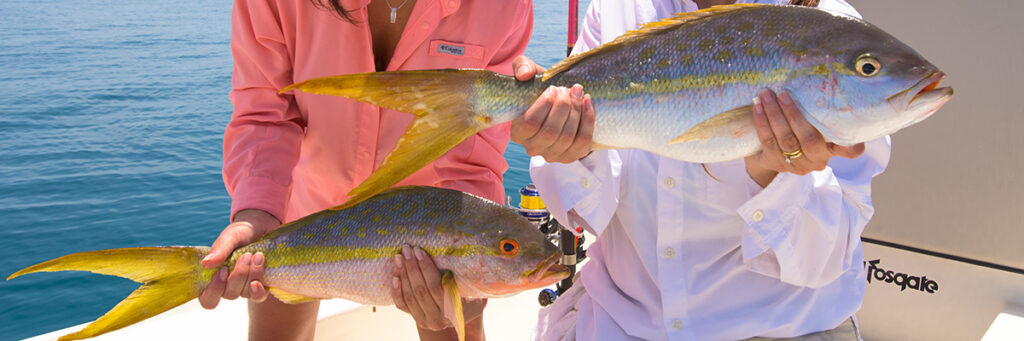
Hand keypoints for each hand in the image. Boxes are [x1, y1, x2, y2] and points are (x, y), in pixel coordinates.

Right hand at [198, 209, 280, 308]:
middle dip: (239, 275)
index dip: (214, 291)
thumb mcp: (230, 236)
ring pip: (245, 293)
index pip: (208, 299)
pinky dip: (259, 290)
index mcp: (213, 277)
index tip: (223, 270)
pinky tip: (260, 281)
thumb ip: (219, 249)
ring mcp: (244, 288)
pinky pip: (259, 296)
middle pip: (229, 294)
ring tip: (258, 256)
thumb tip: (204, 264)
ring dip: (252, 275)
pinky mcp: (260, 286)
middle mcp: (228, 286)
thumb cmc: (241, 233)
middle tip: (246, 255)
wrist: (263, 227)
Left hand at [390, 244, 486, 330]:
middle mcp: (438, 320)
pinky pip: (402, 305)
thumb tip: (451, 251)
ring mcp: (424, 320)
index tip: (419, 251)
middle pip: (420, 290)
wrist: (460, 313)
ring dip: (403, 275)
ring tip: (399, 257)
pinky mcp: (416, 318)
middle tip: (407, 249)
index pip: (435, 286)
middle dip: (412, 267)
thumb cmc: (466, 294)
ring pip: (409, 296)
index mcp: (453, 310)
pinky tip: (394, 277)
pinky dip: (396, 291)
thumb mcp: (468, 288)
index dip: (425, 268)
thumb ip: (458, 278)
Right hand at [510, 56, 595, 162]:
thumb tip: (525, 74)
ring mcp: (552, 155)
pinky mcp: (570, 156)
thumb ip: (522, 66)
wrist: (558, 104)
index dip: (545, 104)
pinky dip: (588, 120)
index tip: (553, 88)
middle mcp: (532, 148)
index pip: (530, 123)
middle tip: (569, 89)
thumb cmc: (540, 90)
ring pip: (567, 137)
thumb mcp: (529, 74)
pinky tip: (587, 103)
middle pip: (551, 131)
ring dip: (576, 111)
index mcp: (518, 132)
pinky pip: (582, 141)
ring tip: (578, 93)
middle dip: (564, 107)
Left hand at [745, 89, 865, 186]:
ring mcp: (796, 165)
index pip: (849, 151)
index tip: (855, 140)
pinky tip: (757, 107)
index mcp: (832, 149)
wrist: (771, 151)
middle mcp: (816, 160)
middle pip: (810, 140)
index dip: (852, 147)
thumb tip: (824, 71)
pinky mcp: (775, 163)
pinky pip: (768, 142)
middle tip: (783, 93)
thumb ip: (821, 109)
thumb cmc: (800, 128)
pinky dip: (762, 122)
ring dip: (774, 115)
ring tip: (766, 95)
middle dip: (794, 115)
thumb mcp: (814, 122)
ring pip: (786, 140)